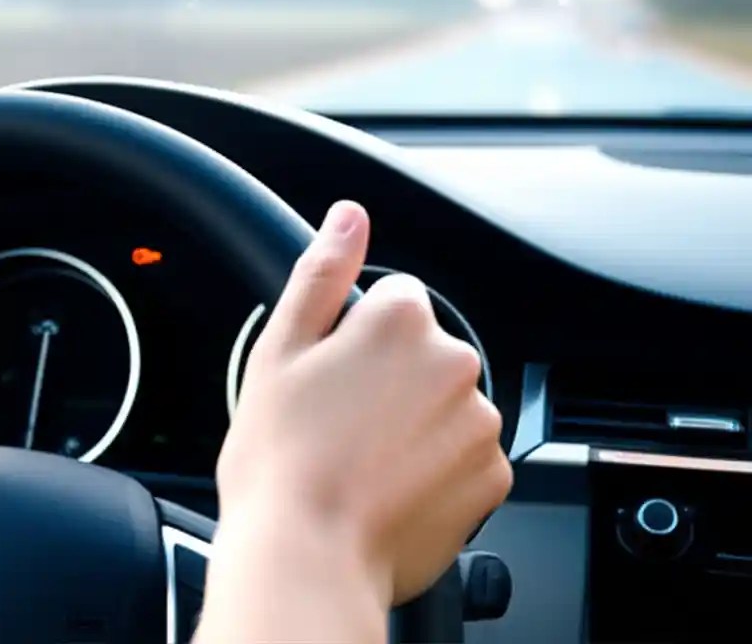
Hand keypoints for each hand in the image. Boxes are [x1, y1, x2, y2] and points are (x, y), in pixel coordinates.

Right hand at [214, 201, 510, 607]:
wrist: (306, 555)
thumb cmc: (280, 458)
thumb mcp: (279, 350)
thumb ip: (323, 272)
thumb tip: (350, 216)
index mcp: (400, 321)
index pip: (393, 301)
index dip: (353, 338)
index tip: (329, 377)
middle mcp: (454, 362)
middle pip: (423, 353)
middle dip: (388, 380)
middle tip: (338, 425)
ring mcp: (479, 422)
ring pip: (444, 404)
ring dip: (413, 424)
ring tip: (360, 463)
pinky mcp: (491, 477)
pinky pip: (465, 456)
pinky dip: (435, 469)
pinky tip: (389, 488)